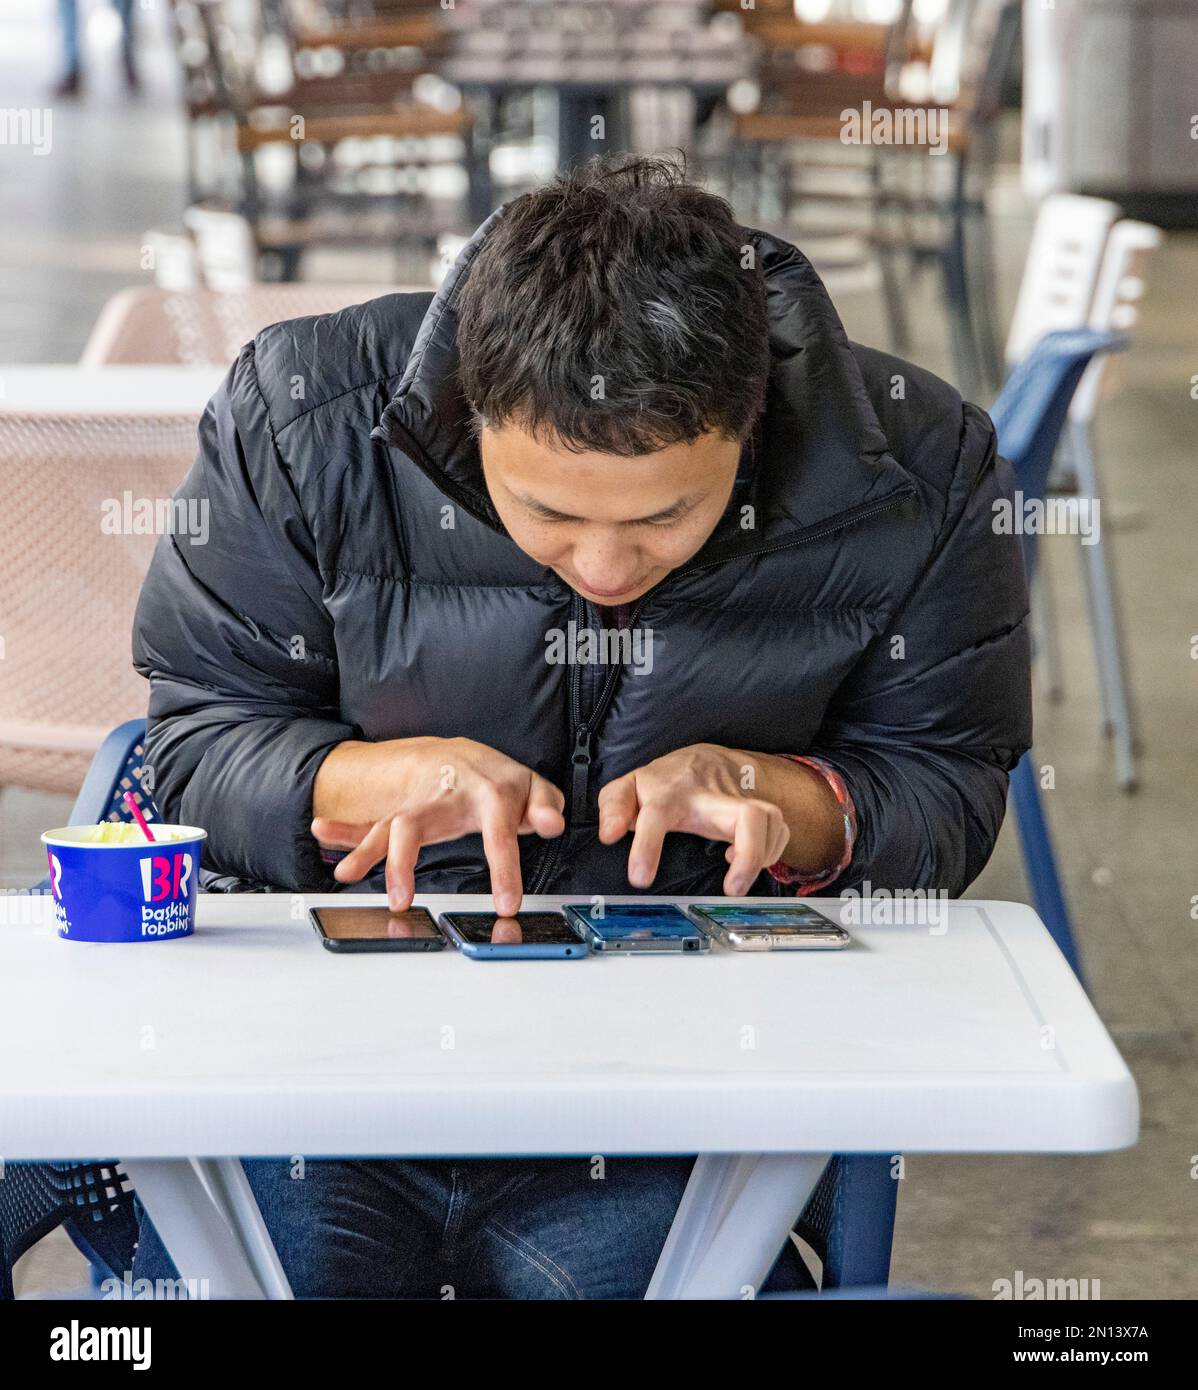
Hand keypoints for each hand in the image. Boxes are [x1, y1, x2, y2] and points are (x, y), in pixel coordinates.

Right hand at [312, 737, 564, 913]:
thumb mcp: (534, 788)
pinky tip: (327, 842)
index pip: (498, 833)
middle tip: (400, 899)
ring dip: (364, 851)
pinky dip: (347, 835)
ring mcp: (421, 806)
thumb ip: (546, 806)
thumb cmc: (501, 780)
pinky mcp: (404, 815)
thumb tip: (550, 824)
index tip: (506, 904)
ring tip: (347, 875)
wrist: (467, 756)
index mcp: (489, 793)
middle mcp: (448, 798)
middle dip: (402, 860)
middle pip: (418, 823)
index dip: (503, 870)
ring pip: (387, 826)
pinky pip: (371, 827)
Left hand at [597, 743, 792, 896]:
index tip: (640, 879)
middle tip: (732, 889)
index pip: (657, 815)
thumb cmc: (665, 781)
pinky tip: (747, 859)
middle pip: (746, 816)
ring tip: (737, 877)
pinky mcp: (761, 808)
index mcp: (670, 794)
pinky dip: (770, 852)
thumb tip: (609, 834)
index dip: (646, 846)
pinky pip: (780, 831)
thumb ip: (613, 808)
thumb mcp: (629, 789)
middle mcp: (711, 797)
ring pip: (771, 820)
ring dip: (761, 855)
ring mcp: (740, 801)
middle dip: (749, 854)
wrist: (704, 760)